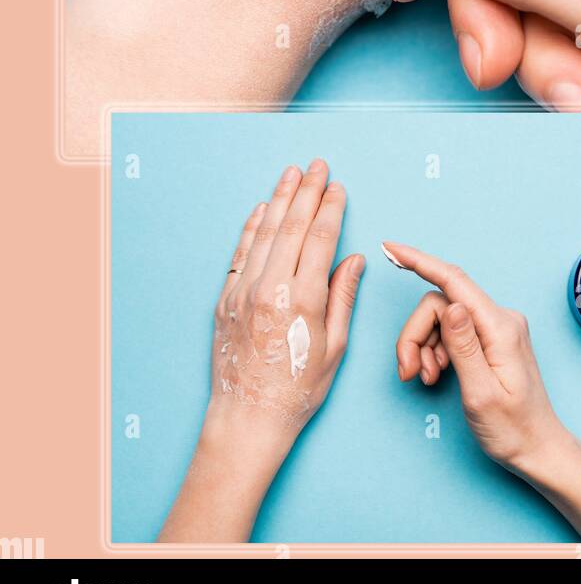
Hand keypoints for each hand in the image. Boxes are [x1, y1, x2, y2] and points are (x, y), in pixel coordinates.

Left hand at [160, 161, 362, 541]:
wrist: (248, 418)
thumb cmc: (298, 390)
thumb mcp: (334, 347)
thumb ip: (342, 297)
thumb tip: (353, 260)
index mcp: (303, 299)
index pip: (320, 239)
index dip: (331, 209)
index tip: (338, 187)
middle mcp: (271, 288)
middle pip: (292, 226)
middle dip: (308, 192)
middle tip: (318, 165)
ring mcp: (244, 291)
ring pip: (264, 232)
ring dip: (280, 199)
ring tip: (291, 173)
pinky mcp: (225, 299)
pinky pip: (240, 253)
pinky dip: (252, 227)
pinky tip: (263, 208)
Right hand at [386, 241, 562, 473]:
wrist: (537, 448)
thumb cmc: (512, 429)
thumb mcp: (481, 393)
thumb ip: (463, 346)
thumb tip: (449, 304)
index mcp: (500, 328)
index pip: (454, 281)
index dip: (419, 262)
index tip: (390, 248)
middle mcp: (500, 319)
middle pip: (439, 304)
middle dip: (415, 335)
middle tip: (408, 372)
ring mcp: (496, 327)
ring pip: (441, 318)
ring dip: (424, 346)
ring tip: (425, 378)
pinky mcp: (491, 338)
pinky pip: (451, 330)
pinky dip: (435, 350)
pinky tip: (436, 373)